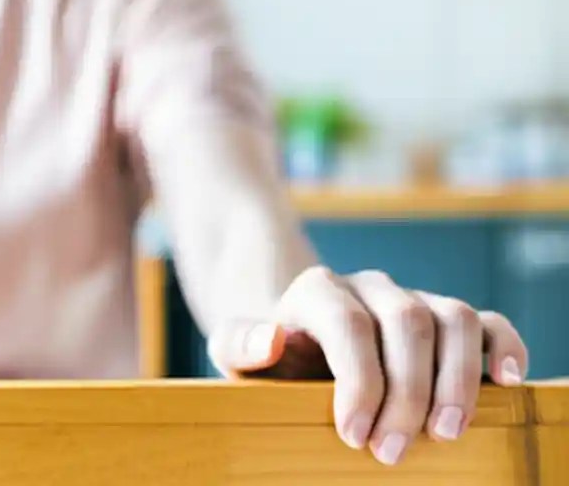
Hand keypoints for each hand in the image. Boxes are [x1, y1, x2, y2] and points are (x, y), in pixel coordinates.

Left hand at [207, 266, 527, 465]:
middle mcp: (369, 286)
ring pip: (453, 318)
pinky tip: (506, 384)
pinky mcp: (444, 318)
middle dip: (406, 393)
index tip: (354, 437)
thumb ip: (240, 343)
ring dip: (457, 379)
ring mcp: (411, 298)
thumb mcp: (231, 350)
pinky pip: (486, 322)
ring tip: (446, 433)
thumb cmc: (264, 354)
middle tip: (391, 452)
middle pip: (407, 323)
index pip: (348, 324)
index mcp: (317, 291)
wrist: (290, 336)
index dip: (358, 381)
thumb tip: (272, 339)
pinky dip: (504, 348)